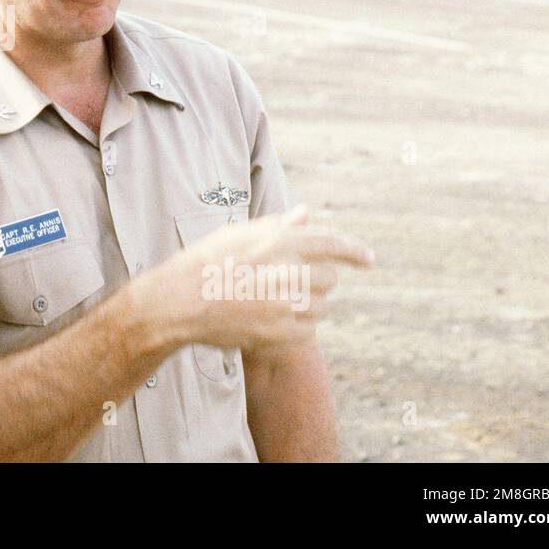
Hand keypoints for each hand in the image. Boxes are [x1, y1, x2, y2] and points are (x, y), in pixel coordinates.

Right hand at [133, 205, 374, 351]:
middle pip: (329, 278)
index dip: (354, 251)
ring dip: (308, 305)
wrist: (179, 302)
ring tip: (274, 301)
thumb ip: (278, 227)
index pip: (331, 243)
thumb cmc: (205, 263)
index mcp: (278, 241)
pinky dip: (298, 326)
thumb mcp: (238, 235)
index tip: (369, 259)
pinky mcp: (281, 333)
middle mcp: (287, 271)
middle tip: (286, 282)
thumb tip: (305, 215)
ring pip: (322, 306)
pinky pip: (309, 330)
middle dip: (315, 280)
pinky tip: (270, 319)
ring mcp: (286, 305)